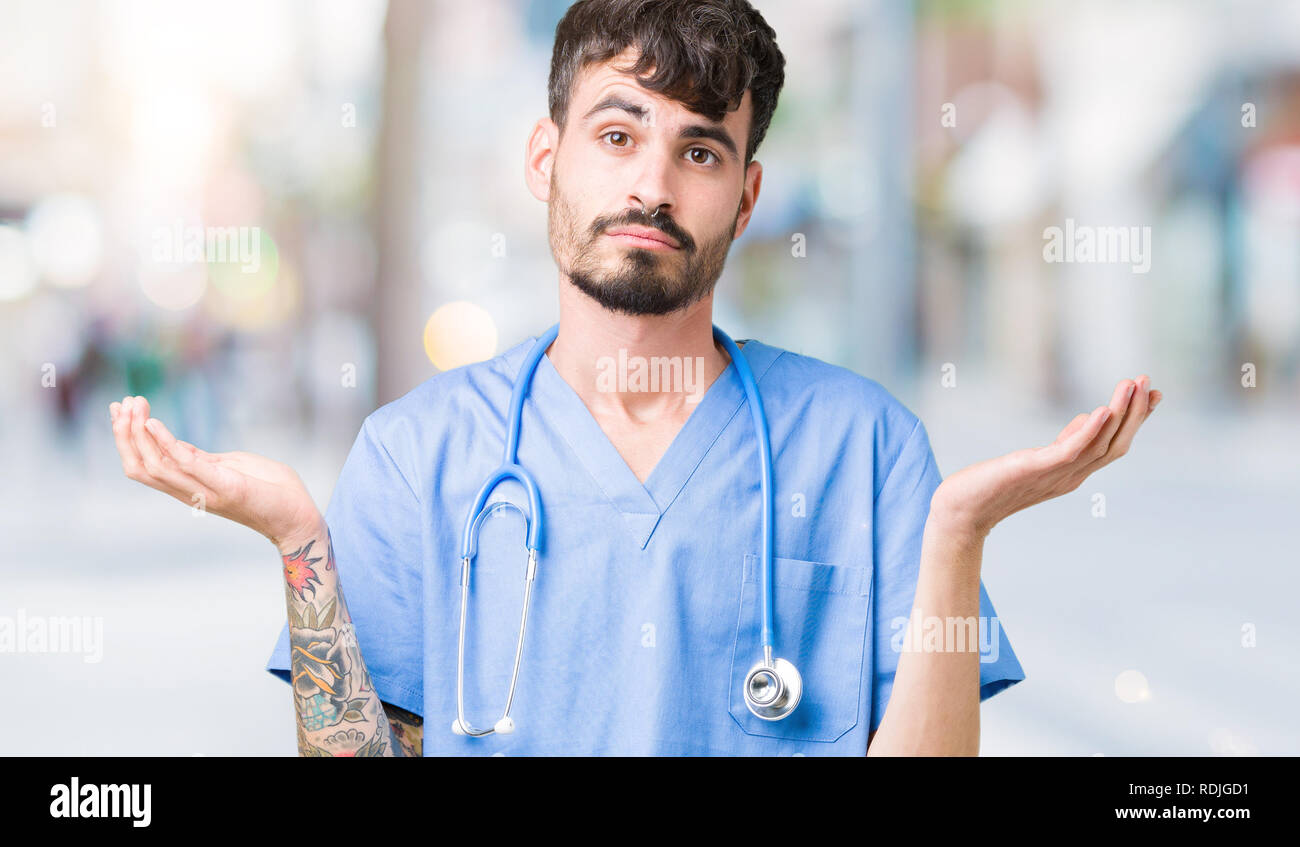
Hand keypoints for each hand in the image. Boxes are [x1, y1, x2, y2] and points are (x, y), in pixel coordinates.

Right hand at [110, 395, 322, 550]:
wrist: (299, 517)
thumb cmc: (270, 491)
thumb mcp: (230, 467)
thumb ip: (202, 460)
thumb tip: (176, 446)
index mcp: (191, 487)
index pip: (144, 465)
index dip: (127, 439)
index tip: (119, 408)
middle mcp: (191, 492)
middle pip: (140, 467)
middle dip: (124, 434)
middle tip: (120, 403)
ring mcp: (205, 492)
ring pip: (154, 467)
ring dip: (139, 434)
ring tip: (134, 406)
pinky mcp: (224, 487)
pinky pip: (185, 464)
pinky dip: (166, 443)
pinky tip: (153, 423)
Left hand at [930, 375, 1161, 539]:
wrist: (960, 513)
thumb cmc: (993, 485)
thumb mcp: (1036, 459)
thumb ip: (1064, 443)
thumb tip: (1089, 418)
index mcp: (1072, 472)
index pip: (1114, 444)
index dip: (1135, 419)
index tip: (1153, 393)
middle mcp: (1071, 476)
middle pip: (1115, 444)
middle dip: (1135, 413)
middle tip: (1147, 380)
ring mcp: (1055, 475)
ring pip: (1099, 445)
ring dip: (1119, 414)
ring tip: (1131, 384)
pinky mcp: (1033, 470)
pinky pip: (1069, 452)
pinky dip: (1088, 432)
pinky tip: (1102, 410)